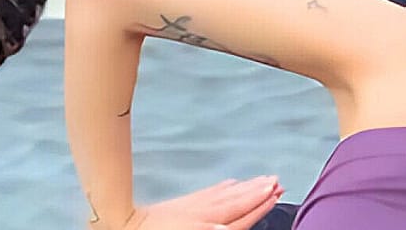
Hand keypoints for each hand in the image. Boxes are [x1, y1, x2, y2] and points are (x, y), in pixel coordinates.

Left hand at [123, 176, 283, 229]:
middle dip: (260, 192)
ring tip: (264, 179)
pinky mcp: (186, 202)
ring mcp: (197, 205)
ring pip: (229, 195)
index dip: (260, 204)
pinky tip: (232, 183)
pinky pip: (212, 192)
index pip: (243, 214)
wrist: (128, 224)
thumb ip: (213, 229)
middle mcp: (207, 212)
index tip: (276, 192)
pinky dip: (226, 188)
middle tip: (277, 182)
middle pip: (240, 201)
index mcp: (210, 223)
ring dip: (248, 188)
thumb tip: (228, 227)